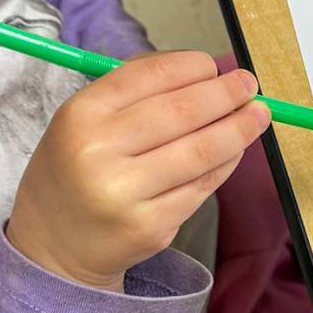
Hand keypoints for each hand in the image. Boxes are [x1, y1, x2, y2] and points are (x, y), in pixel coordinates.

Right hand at [6, 52, 269, 289]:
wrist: (55, 246)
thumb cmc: (76, 169)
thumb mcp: (84, 119)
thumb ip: (134, 90)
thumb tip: (203, 71)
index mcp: (81, 114)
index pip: (151, 75)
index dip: (193, 67)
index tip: (216, 66)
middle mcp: (99, 152)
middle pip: (183, 112)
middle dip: (225, 94)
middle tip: (248, 85)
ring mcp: (126, 194)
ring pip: (201, 151)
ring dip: (238, 129)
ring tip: (258, 115)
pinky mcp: (150, 227)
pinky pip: (201, 187)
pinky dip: (226, 163)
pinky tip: (235, 150)